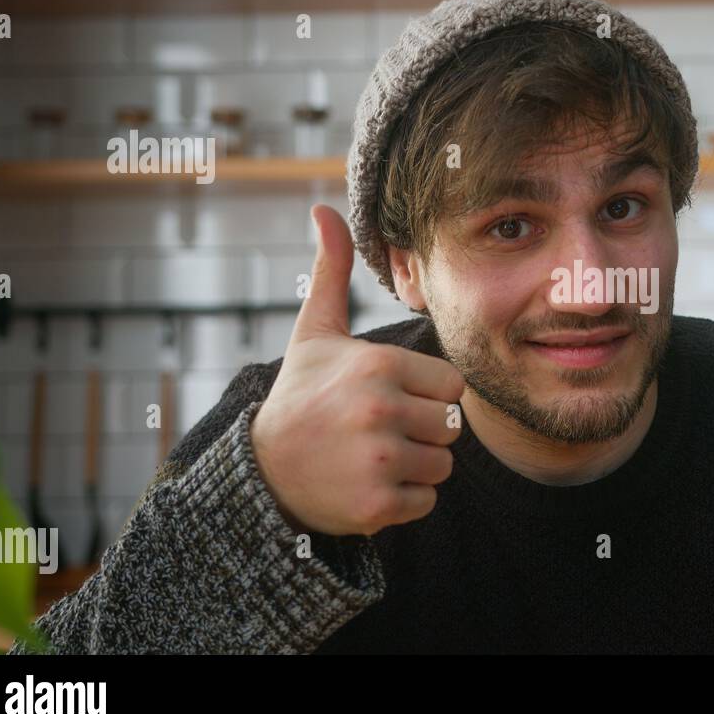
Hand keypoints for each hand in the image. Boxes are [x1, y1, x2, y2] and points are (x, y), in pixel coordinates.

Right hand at [249, 205, 464, 535]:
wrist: (261, 471)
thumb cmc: (301, 395)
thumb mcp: (316, 333)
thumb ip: (332, 271)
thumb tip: (324, 208)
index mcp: (380, 365)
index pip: (452, 386)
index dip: (425, 393)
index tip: (388, 397)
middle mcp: (381, 410)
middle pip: (451, 427)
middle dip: (423, 431)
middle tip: (377, 430)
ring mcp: (378, 460)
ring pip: (442, 466)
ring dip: (414, 466)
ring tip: (371, 455)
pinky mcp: (377, 505)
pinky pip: (426, 502)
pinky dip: (402, 500)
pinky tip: (366, 484)